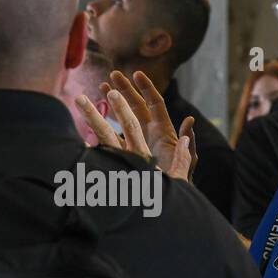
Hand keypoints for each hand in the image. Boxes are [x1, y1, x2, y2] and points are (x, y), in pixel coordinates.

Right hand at [75, 70, 196, 180]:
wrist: (164, 204)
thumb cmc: (178, 186)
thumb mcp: (185, 166)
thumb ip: (187, 146)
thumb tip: (189, 121)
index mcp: (163, 132)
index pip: (155, 104)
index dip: (146, 89)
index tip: (136, 74)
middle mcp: (149, 134)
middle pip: (135, 107)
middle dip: (124, 89)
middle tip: (112, 74)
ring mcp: (136, 143)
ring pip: (121, 119)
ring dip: (111, 104)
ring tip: (99, 88)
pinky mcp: (125, 155)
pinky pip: (112, 139)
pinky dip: (102, 129)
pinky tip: (88, 122)